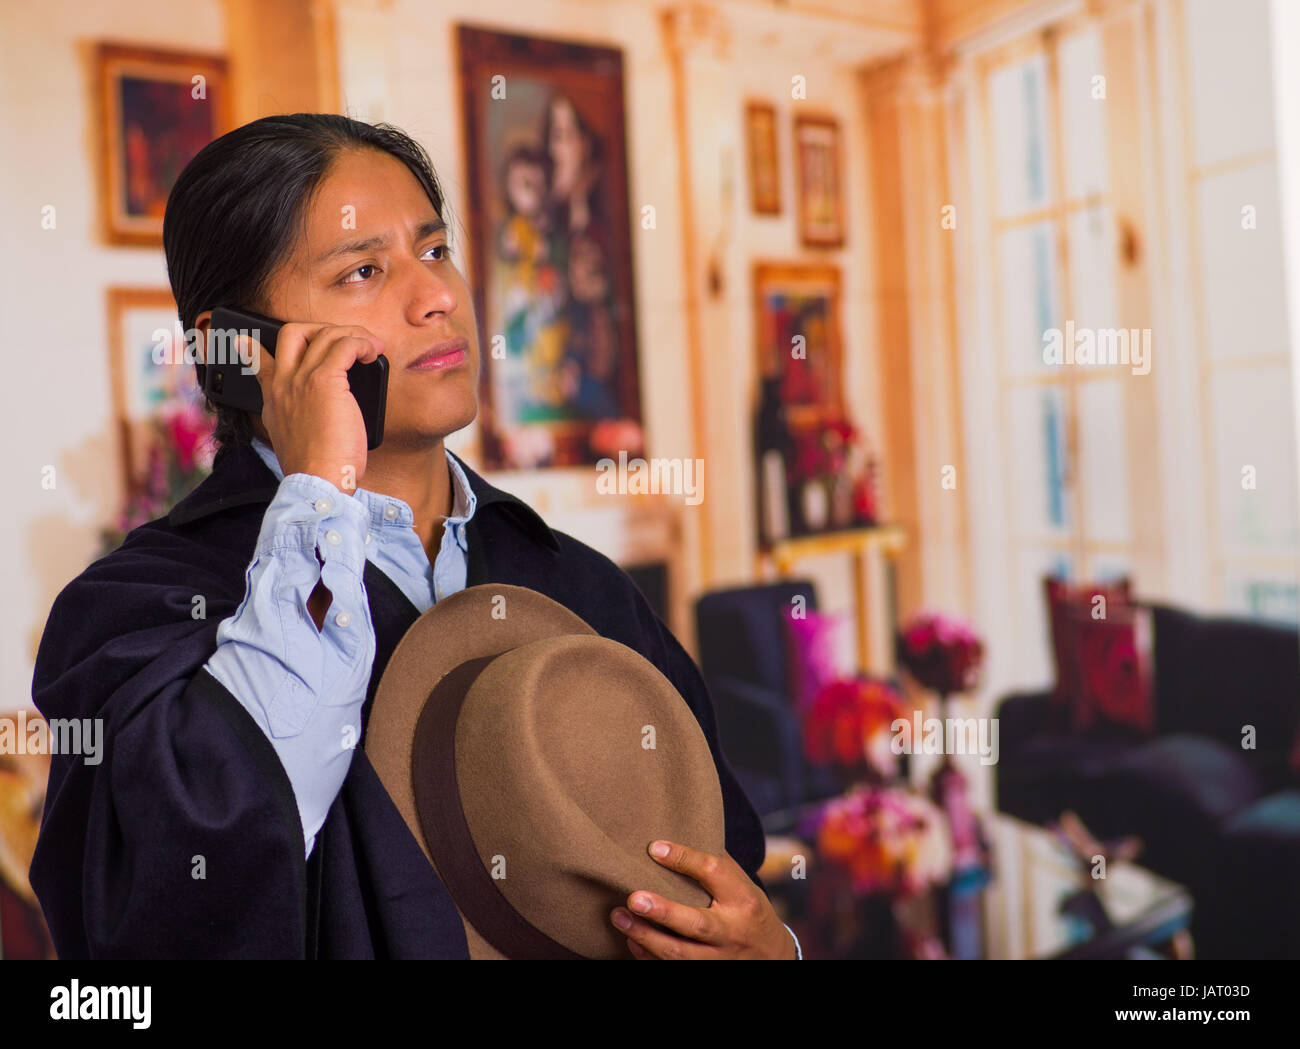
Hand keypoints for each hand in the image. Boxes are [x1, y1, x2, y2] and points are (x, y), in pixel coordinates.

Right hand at [244, 321, 384, 493]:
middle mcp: (284, 384)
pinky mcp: (326, 381)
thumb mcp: (293, 442)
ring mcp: (302, 380)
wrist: (318, 481)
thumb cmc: (317, 469)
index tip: (246, 339)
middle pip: (292, 332)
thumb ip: (296, 420)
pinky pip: (345, 346)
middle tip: (344, 340)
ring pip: (324, 334)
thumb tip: (317, 411)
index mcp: (274, 400)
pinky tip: (373, 353)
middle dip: (322, 328)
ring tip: (370, 347)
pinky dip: (362, 343)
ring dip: (353, 335)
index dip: (254, 346)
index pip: (258, 361)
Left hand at [610, 840, 795, 959]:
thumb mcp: (742, 885)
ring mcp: (720, 959)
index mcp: (742, 899)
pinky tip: (631, 941)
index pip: (714, 873)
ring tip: (619, 916)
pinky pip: (674, 969)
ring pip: (680, 953)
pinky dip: (649, 957)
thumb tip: (674, 836)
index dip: (684, 859)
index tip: (654, 848)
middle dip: (663, 912)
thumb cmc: (749, 911)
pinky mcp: (708, 973)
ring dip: (646, 936)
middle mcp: (732, 931)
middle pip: (697, 924)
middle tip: (634, 897)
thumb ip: (715, 865)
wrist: (772, 957)